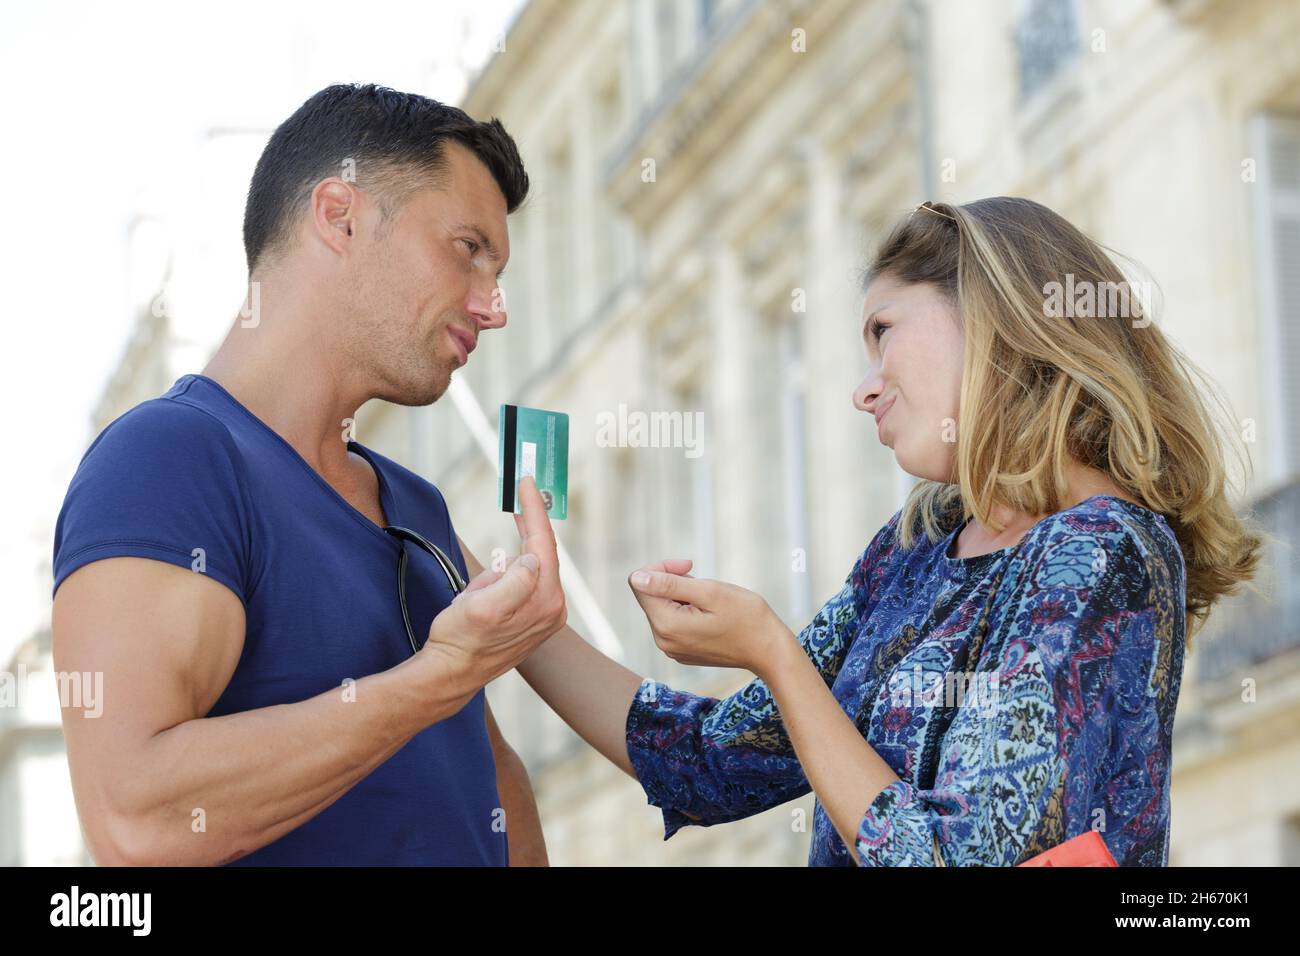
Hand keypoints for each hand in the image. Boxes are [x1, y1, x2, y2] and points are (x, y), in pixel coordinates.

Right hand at [422, 476, 566, 683]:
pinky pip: (525, 582)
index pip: (543, 543)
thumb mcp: (480, 607)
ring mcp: (546, 615)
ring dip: (506, 563)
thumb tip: (530, 558)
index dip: (534, 508)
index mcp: (544, 600)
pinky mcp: (535, 619)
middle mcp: (553, 608)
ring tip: (477, 590)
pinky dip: (508, 575)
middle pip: (542, 552)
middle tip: (521, 492)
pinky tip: (488, 589)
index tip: (528, 481)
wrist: (450, 675)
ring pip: (529, 567)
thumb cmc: (459, 640)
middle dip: (526, 527)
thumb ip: (512, 581)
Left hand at [627, 560, 792, 676]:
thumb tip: (636, 578)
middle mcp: (663, 641)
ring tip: (711, 602)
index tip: (689, 567)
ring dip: (682, 597)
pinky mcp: (683, 652)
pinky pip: (675, 623)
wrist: (769, 651)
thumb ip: (669, 584)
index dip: (662, 568)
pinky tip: (711, 616)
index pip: (641, 583)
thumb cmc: (745, 617)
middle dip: (673, 583)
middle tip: (704, 583)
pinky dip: (688, 612)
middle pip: (651, 597)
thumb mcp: (709, 592)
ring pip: (664, 609)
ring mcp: (673, 649)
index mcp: (666, 625)